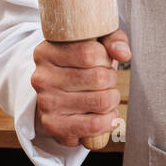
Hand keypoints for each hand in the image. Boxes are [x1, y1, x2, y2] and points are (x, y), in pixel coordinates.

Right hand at [31, 29, 130, 147]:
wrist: (59, 95)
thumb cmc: (82, 64)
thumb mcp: (96, 42)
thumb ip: (113, 40)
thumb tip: (123, 54)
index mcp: (46, 51)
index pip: (89, 52)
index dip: (106, 58)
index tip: (103, 61)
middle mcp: (41, 77)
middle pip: (98, 78)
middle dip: (112, 79)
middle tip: (107, 81)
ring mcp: (46, 103)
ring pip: (101, 101)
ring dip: (112, 99)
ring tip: (106, 96)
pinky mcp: (53, 125)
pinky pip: (94, 124)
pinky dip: (109, 120)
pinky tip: (106, 114)